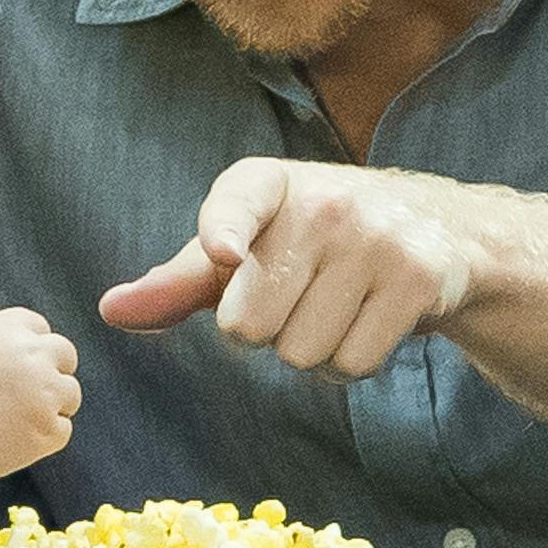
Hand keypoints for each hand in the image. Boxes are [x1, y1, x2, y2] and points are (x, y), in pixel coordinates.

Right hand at [0, 308, 80, 481]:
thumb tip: (13, 353)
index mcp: (4, 328)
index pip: (38, 327)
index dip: (30, 348)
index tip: (19, 367)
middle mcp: (29, 355)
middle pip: (65, 353)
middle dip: (53, 370)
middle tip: (33, 393)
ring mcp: (42, 393)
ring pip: (70, 393)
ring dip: (51, 405)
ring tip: (18, 422)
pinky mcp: (45, 430)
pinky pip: (61, 430)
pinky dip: (43, 438)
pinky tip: (15, 442)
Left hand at [98, 157, 490, 378]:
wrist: (437, 230)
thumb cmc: (312, 241)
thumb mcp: (244, 247)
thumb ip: (177, 282)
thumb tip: (110, 310)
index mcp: (264, 183)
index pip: (236, 205)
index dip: (224, 235)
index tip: (225, 253)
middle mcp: (322, 201)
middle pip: (249, 326)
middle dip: (263, 331)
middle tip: (297, 295)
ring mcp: (375, 238)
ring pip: (300, 354)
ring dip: (310, 351)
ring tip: (336, 305)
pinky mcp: (417, 278)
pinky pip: (351, 364)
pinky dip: (349, 363)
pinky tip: (365, 320)